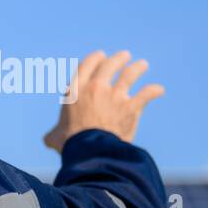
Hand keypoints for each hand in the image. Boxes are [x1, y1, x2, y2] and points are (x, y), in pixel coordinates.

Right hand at [43, 50, 164, 152]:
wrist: (90, 151)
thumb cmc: (69, 144)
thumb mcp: (54, 136)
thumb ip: (53, 132)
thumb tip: (48, 139)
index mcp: (75, 91)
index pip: (87, 65)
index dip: (95, 58)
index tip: (100, 56)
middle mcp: (95, 88)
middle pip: (110, 65)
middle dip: (118, 58)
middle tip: (124, 56)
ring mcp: (115, 96)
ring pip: (130, 74)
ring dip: (137, 67)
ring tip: (142, 64)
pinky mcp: (131, 107)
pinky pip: (147, 94)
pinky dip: (154, 91)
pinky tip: (159, 90)